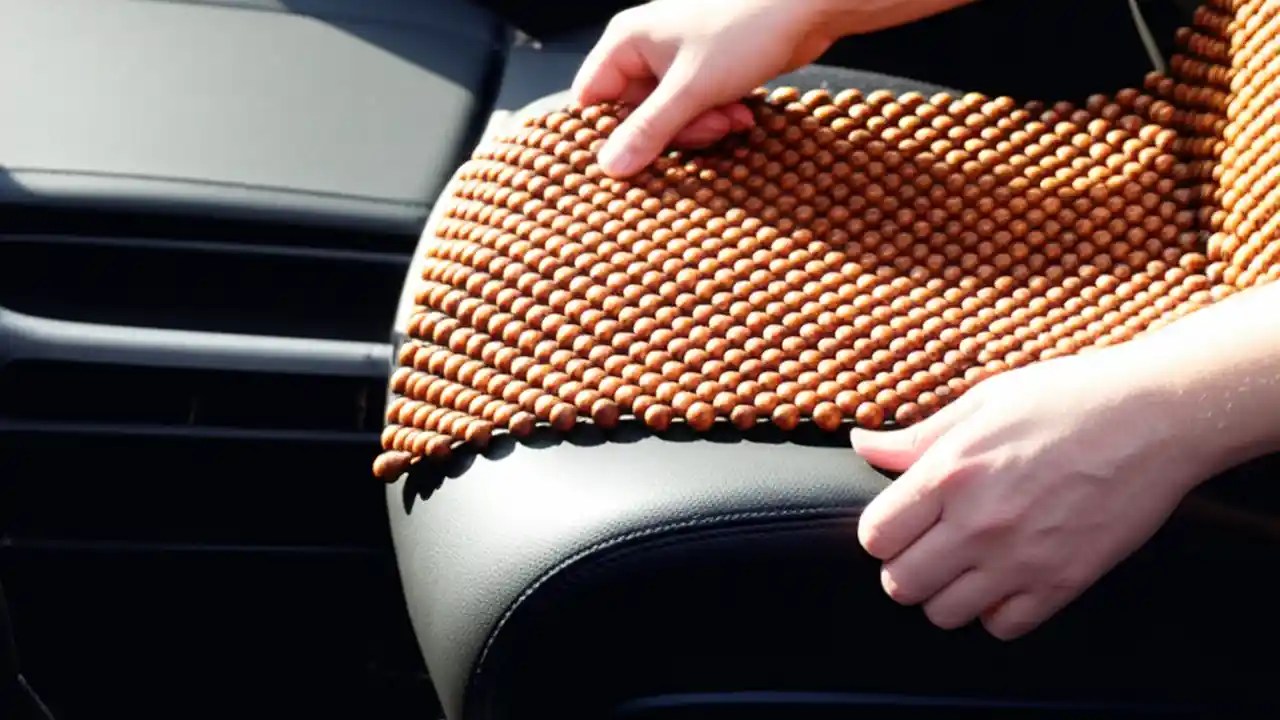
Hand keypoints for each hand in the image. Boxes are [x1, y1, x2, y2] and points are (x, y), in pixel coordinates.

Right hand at [571, 0, 841, 176]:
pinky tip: (741, 113)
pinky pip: (696, 107)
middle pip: (634, 112)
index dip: (609, 131)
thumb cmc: (745, 30)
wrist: (805, 8)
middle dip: (672, 132)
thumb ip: (648, 130)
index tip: (632, 157)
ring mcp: (676, 58)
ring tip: (729, 118)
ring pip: (669, 115)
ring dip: (699, 128)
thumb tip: (610, 166)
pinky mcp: (706, 69)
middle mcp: (645, 47)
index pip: (592, 98)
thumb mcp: (690, 90)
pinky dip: (716, 116)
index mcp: (626, 41)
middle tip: (705, 130)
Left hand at [850, 347, 1212, 640]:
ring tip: (964, 566)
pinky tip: (1005, 579)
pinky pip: (1003, 627)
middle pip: (900, 585)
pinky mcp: (1064, 582)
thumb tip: (863, 447)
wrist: (1155, 418)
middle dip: (905, 568)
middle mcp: (979, 522)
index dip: (881, 532)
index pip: (875, 535)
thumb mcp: (983, 403)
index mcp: (951, 471)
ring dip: (946, 594)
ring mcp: (1021, 558)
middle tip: (927, 548)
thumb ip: (918, 437)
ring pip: (944, 615)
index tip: (900, 523)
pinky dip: (996, 611)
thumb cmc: (1067, 399)